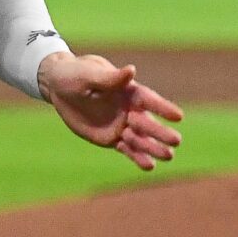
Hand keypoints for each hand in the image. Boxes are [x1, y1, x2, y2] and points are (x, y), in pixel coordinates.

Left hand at [39, 52, 183, 170]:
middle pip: (148, 122)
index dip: (163, 108)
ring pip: (141, 139)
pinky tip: (149, 166)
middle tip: (176, 141)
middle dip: (161, 132)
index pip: (149, 100)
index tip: (178, 116)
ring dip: (153, 147)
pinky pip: (127, 149)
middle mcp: (129, 109)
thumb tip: (131, 70)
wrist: (60, 87)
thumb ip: (110, 78)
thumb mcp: (89, 74)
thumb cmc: (76, 75)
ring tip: (168, 156)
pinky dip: (137, 157)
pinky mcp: (112, 139)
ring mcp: (122, 125)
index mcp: (128, 91)